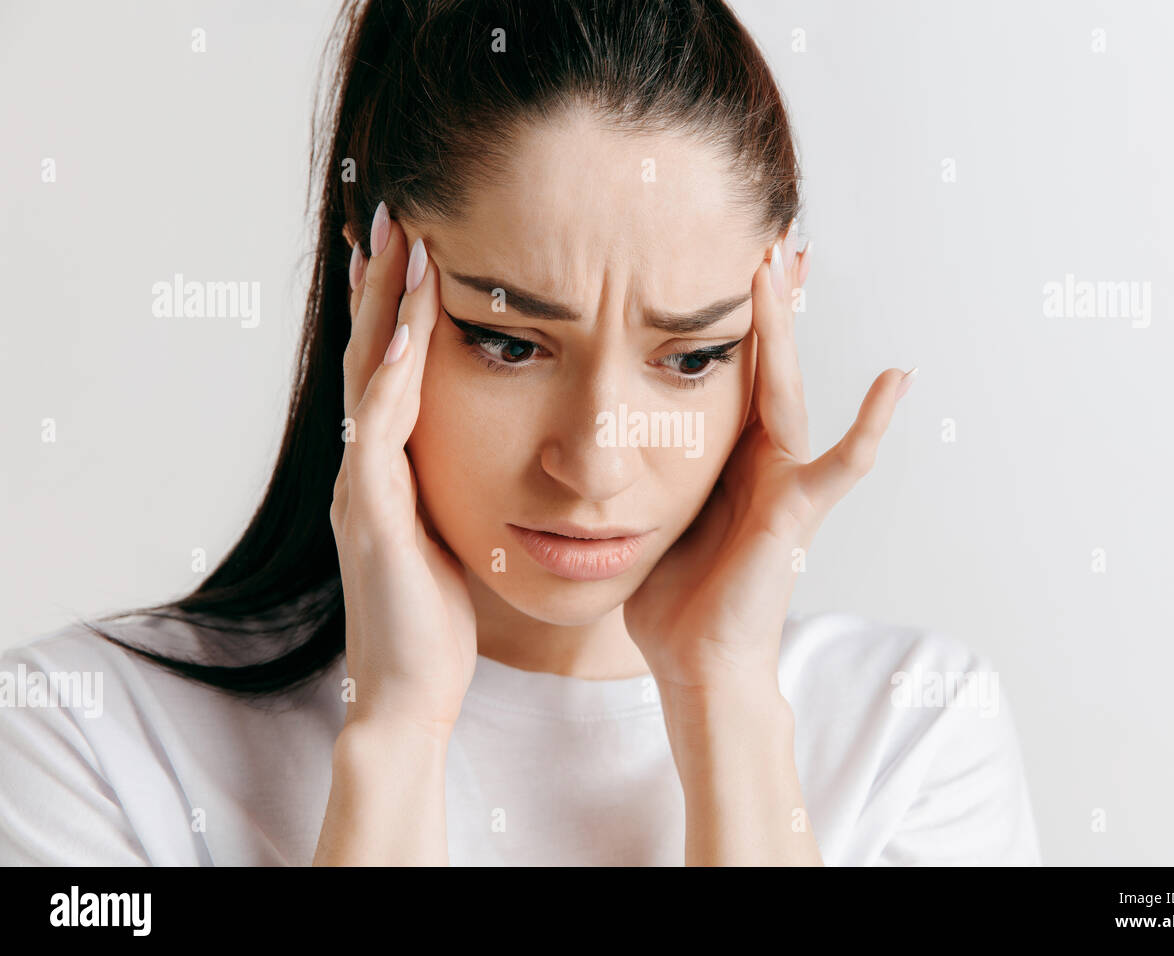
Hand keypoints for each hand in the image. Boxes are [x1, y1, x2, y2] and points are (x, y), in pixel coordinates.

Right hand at [331, 201, 476, 734]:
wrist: (409, 693)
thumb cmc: (437, 621)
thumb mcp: (454, 536)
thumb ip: (457, 489)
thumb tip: (497, 455)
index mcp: (389, 470)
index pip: (393, 371)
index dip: (399, 309)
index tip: (418, 249)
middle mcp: (366, 467)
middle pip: (373, 355)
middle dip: (383, 284)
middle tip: (395, 214)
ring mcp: (360, 486)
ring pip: (371, 377)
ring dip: (386, 307)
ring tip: (402, 241)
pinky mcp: (370, 513)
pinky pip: (382, 428)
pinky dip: (395, 373)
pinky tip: (413, 327)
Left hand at [624, 227, 915, 692]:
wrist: (698, 664)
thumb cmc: (674, 599)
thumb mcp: (648, 516)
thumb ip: (639, 473)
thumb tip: (592, 441)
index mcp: (724, 455)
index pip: (726, 371)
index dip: (723, 315)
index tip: (715, 255)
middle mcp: (759, 460)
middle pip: (763, 364)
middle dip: (762, 300)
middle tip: (763, 231)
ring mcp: (783, 482)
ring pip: (789, 390)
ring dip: (788, 329)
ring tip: (790, 264)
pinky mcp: (795, 514)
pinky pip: (839, 466)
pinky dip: (868, 427)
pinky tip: (895, 383)